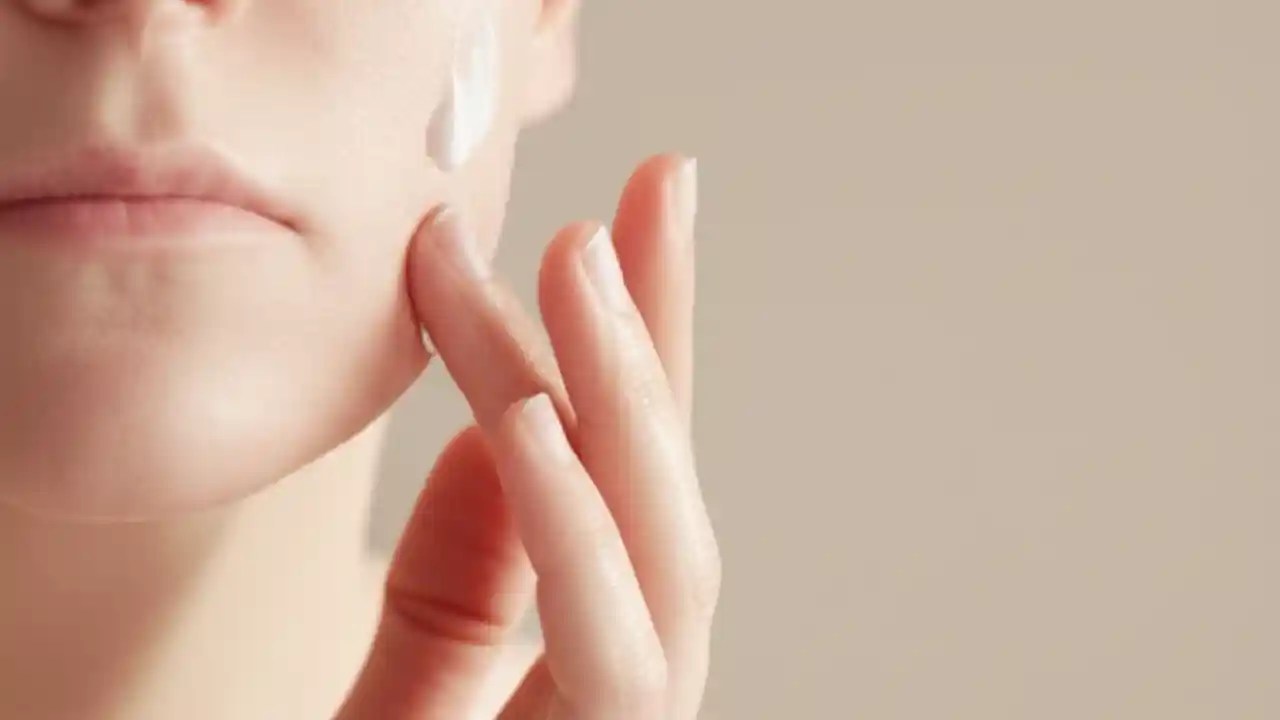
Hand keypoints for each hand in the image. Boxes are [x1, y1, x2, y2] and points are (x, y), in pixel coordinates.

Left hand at [336, 154, 719, 718]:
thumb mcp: (400, 708)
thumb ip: (453, 600)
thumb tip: (494, 439)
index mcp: (590, 660)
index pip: (615, 482)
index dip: (626, 348)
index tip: (615, 225)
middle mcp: (634, 681)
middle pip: (651, 490)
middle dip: (647, 336)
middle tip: (645, 190)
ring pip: (657, 548)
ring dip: (621, 394)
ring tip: (583, 261)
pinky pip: (612, 656)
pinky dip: (573, 535)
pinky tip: (533, 423)